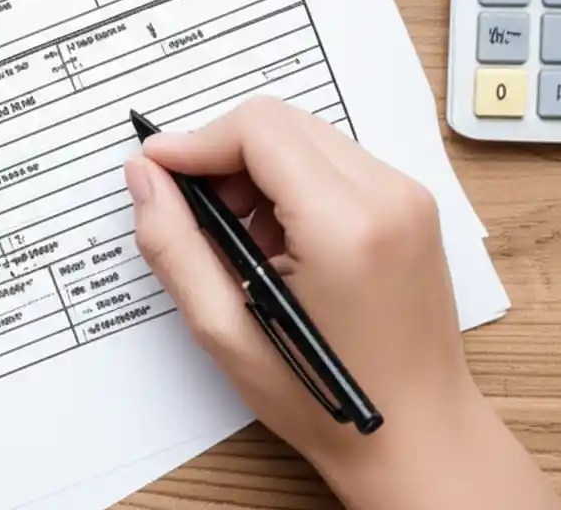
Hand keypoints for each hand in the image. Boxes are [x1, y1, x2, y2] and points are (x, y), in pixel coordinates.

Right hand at [126, 98, 559, 509]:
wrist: (416, 437)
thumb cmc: (323, 397)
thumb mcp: (225, 329)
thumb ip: (174, 243)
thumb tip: (143, 176)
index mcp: (344, 226)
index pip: (258, 129)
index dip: (196, 141)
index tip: (156, 170)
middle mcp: (388, 196)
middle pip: (281, 123)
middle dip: (222, 155)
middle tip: (194, 214)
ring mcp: (408, 198)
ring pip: (305, 136)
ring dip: (255, 171)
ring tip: (239, 241)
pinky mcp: (411, 207)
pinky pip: (333, 162)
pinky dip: (289, 184)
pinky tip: (275, 243)